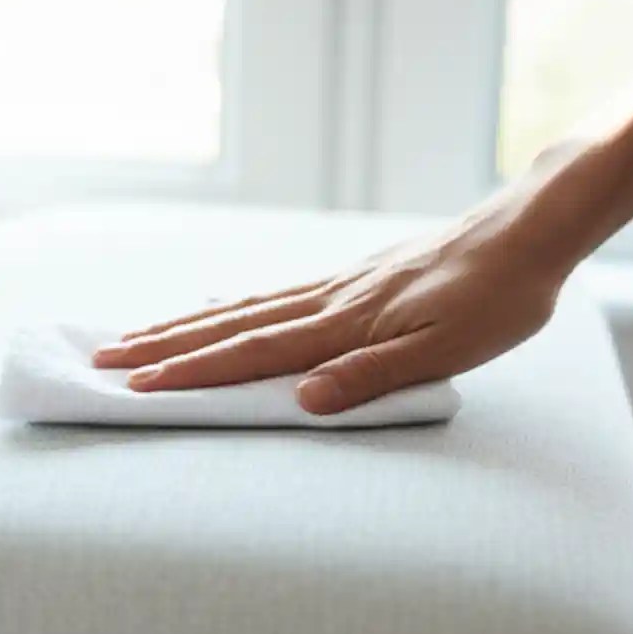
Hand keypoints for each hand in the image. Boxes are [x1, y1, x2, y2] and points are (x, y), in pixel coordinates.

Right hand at [91, 179, 588, 414]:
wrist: (526, 233)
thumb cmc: (497, 300)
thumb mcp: (445, 349)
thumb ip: (372, 375)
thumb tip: (301, 400)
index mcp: (346, 323)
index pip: (253, 353)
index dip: (193, 373)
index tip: (136, 386)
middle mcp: (330, 300)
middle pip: (231, 325)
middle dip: (166, 345)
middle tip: (106, 356)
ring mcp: (338, 284)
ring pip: (246, 306)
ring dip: (188, 324)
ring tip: (140, 333)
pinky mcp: (354, 277)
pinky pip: (276, 294)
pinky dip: (233, 305)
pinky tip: (220, 307)